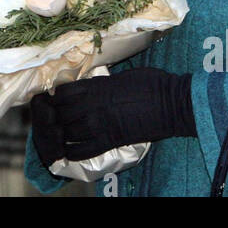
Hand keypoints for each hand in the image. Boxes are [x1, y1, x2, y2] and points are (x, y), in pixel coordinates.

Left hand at [30, 67, 194, 165]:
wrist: (172, 103)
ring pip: (68, 133)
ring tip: (62, 134)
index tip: (56, 99)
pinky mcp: (111, 141)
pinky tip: (72, 149)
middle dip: (55, 117)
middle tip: (56, 119)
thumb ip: (101, 84)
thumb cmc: (151, 83)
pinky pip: (83, 151)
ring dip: (62, 134)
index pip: (62, 93)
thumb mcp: (121, 76)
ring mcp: (101, 125)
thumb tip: (90, 87)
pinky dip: (73, 152)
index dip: (55, 97)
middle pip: (61, 114)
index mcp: (96, 87)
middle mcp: (93, 106)